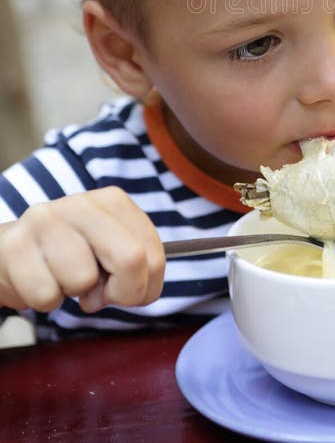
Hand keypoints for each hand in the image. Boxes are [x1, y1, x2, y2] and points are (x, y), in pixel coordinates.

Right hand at [0, 187, 164, 312]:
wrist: (8, 250)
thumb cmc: (67, 254)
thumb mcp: (106, 248)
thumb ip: (133, 263)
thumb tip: (142, 290)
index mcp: (112, 200)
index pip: (153, 251)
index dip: (147, 285)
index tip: (129, 291)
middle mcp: (81, 203)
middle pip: (130, 259)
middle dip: (123, 292)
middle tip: (101, 296)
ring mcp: (46, 221)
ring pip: (83, 279)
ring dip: (74, 293)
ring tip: (61, 277)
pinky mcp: (14, 246)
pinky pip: (47, 295)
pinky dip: (45, 300)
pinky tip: (39, 280)